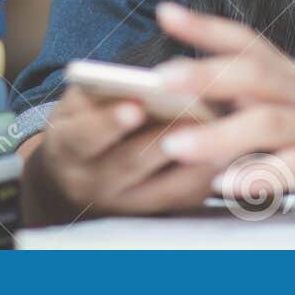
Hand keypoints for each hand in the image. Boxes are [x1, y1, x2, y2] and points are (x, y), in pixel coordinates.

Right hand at [20, 84, 216, 225]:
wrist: (72, 180)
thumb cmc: (82, 126)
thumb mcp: (76, 106)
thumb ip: (100, 91)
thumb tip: (143, 78)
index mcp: (67, 150)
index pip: (84, 138)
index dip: (109, 122)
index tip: (136, 105)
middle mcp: (92, 184)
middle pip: (130, 163)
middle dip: (163, 136)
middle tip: (194, 111)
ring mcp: (125, 207)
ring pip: (165, 187)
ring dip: (195, 158)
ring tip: (220, 128)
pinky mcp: (155, 216)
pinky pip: (185, 200)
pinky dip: (207, 176)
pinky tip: (226, 151)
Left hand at [151, 2, 294, 216]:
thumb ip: (260, 102)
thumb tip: (202, 98)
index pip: (248, 41)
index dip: (206, 25)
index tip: (165, 12)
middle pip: (253, 74)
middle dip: (204, 74)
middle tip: (159, 79)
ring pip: (268, 123)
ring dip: (219, 134)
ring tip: (177, 145)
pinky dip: (262, 175)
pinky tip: (231, 184)